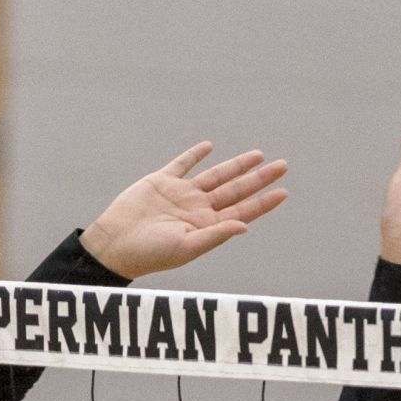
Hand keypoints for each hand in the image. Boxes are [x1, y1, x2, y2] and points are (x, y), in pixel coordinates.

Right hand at [81, 143, 288, 278]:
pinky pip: (182, 164)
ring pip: (216, 175)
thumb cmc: (151, 253)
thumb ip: (216, 236)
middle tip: (283, 166)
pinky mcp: (162, 181)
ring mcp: (182, 194)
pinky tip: (210, 147)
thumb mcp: (187, 247)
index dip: (264, 202)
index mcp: (208, 226)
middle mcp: (199, 209)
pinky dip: (195, 155)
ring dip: (237, 165)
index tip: (283, 191)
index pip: (243, 211)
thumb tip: (245, 227)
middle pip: (236, 190)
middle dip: (260, 178)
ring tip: (258, 155)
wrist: (117, 243)